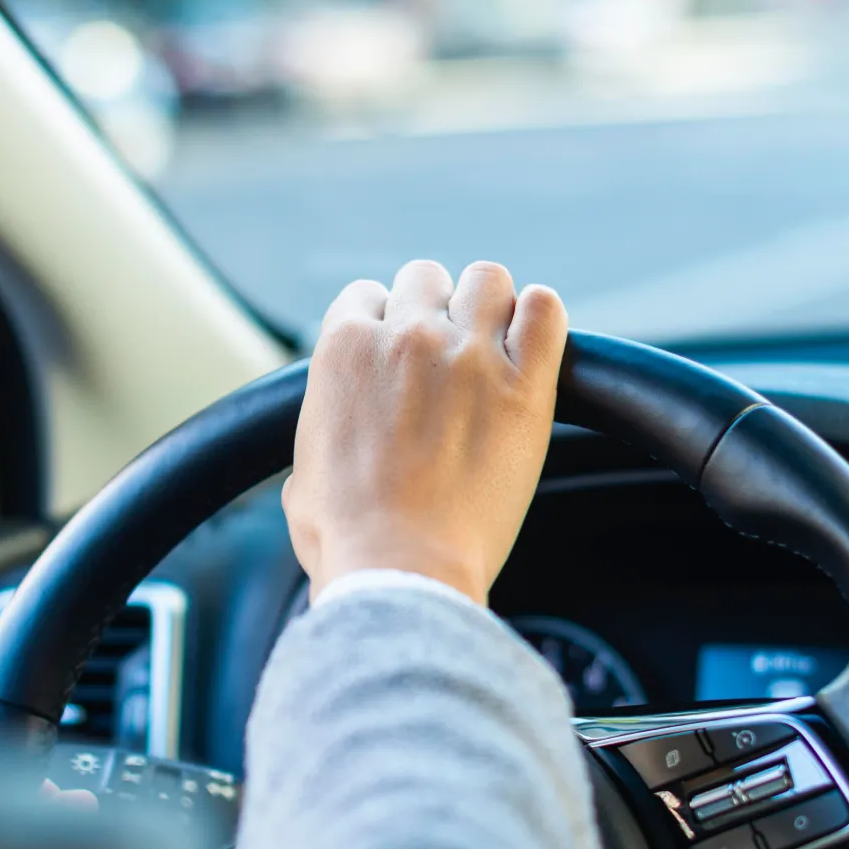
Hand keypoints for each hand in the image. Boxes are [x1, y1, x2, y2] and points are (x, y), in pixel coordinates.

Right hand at [284, 260, 566, 605]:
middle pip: (426, 278)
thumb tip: (323, 452)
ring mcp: (469, 354)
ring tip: (492, 349)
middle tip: (444, 360)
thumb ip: (317, 439)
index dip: (383, 325)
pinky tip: (533, 348)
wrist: (401, 570)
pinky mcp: (526, 384)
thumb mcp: (302, 477)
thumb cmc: (346, 538)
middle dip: (434, 311)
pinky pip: (546, 311)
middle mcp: (406, 335)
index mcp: (344, 349)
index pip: (368, 295)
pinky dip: (541, 320)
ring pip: (487, 280)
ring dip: (488, 308)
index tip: (396, 358)